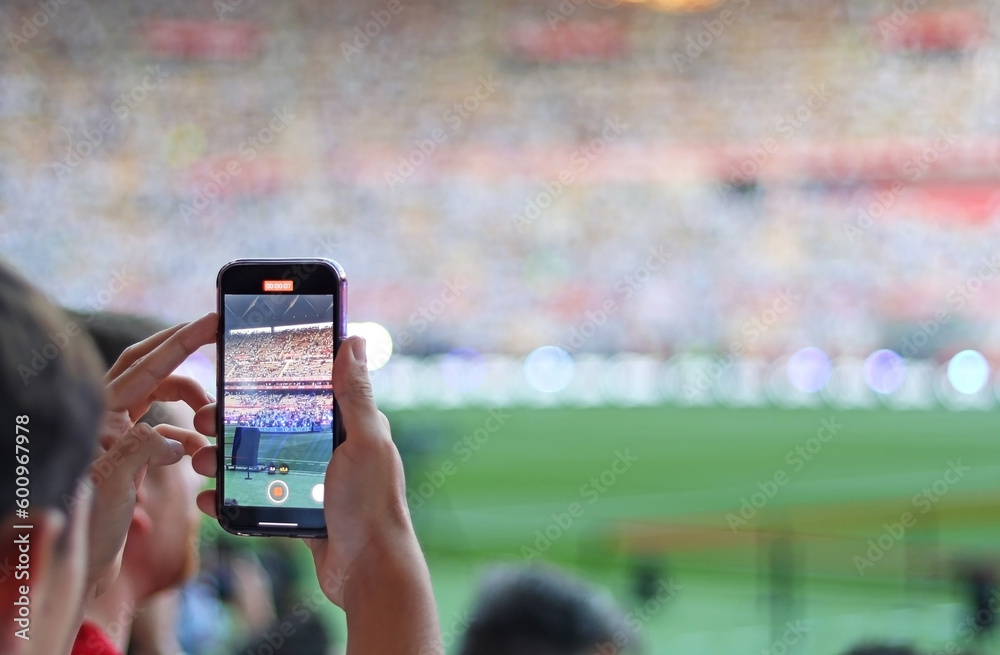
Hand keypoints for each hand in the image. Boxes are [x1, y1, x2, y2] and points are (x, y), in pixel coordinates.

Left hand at [84, 313, 216, 595]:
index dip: (183, 341)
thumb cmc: (85, 525)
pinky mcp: (129, 454)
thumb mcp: (112, 482)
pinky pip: (165, 430)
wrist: (78, 565)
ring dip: (190, 404)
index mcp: (100, 413)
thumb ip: (143, 447)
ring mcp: (118, 433)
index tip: (213, 321)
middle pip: (151, 366)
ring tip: (211, 422)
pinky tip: (197, 454)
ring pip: (161, 397)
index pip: (146, 364)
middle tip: (216, 338)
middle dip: (184, 352)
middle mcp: (107, 416)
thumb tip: (177, 442)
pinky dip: (185, 436)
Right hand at [193, 336, 441, 653]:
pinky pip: (257, 499)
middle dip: (234, 422)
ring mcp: (311, 483)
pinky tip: (207, 498)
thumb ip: (354, 395)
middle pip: (272, 426)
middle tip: (202, 420)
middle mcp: (330, 450)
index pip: (305, 390)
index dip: (270, 380)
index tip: (233, 371)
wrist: (370, 574)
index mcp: (349, 427)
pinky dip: (231, 498)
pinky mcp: (298, 513)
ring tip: (198, 461)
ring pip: (258, 462)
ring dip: (224, 460)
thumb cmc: (372, 504)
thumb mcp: (364, 441)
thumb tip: (354, 340)